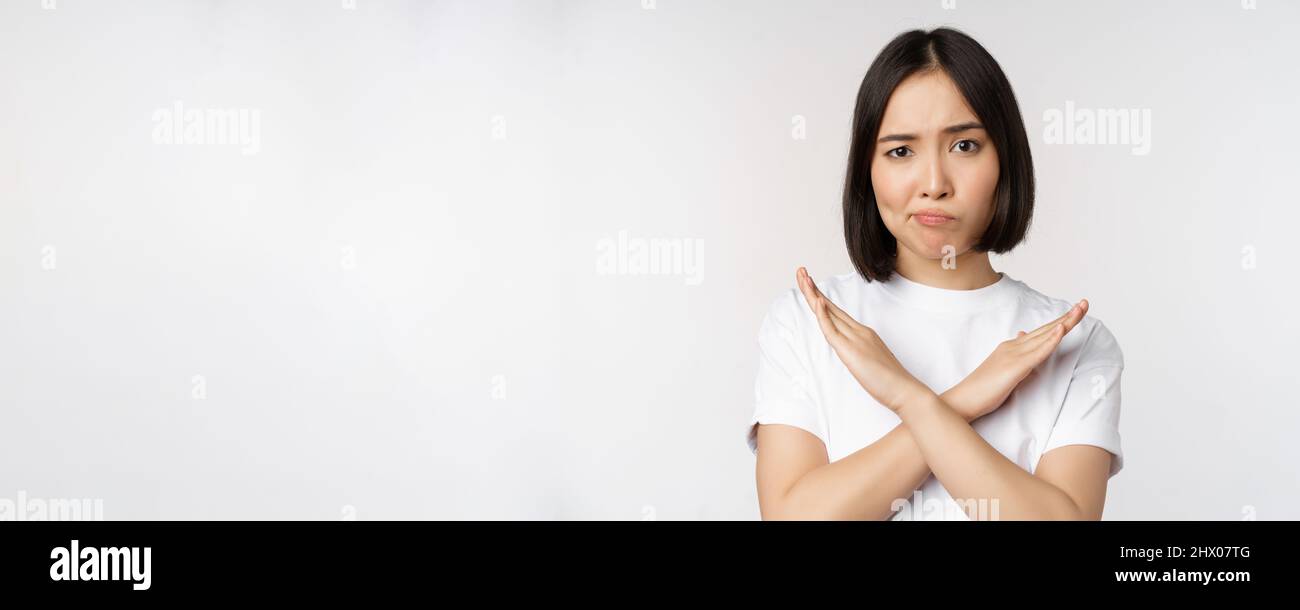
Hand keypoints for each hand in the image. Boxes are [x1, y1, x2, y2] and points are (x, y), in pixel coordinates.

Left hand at [796, 267, 924, 411]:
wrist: (905, 390)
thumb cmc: (890, 382)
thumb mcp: (870, 363)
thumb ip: (860, 355)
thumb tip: (853, 355)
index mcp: (862, 333)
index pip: (836, 313)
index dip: (822, 300)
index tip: (811, 286)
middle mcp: (858, 331)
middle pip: (830, 307)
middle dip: (813, 289)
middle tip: (801, 272)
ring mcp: (855, 338)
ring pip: (829, 312)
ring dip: (813, 294)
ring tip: (802, 277)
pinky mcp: (851, 350)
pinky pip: (832, 330)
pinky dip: (823, 315)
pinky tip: (816, 301)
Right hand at [946, 298, 1088, 421]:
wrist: (962, 400)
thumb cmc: (981, 389)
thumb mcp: (1002, 369)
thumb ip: (1015, 355)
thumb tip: (1023, 338)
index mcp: (1011, 348)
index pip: (1041, 332)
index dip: (1060, 322)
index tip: (1076, 312)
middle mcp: (1013, 347)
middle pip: (1046, 329)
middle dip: (1068, 316)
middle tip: (1085, 303)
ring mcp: (1013, 356)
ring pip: (1044, 336)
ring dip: (1064, 322)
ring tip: (1080, 309)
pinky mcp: (1014, 368)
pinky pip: (1037, 353)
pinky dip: (1050, 340)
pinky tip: (1061, 330)